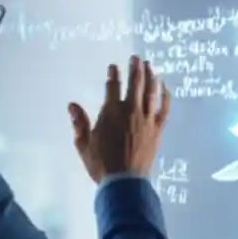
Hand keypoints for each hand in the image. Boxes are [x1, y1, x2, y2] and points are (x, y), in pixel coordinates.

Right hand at [68, 55, 170, 182]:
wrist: (125, 181)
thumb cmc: (101, 164)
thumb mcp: (84, 144)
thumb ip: (79, 122)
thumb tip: (72, 105)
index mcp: (111, 112)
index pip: (112, 87)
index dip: (113, 74)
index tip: (113, 66)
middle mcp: (131, 111)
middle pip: (135, 84)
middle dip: (136, 68)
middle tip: (137, 58)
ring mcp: (147, 119)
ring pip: (151, 92)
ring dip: (151, 77)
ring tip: (151, 65)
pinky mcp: (158, 129)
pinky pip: (165, 108)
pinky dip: (166, 96)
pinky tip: (166, 88)